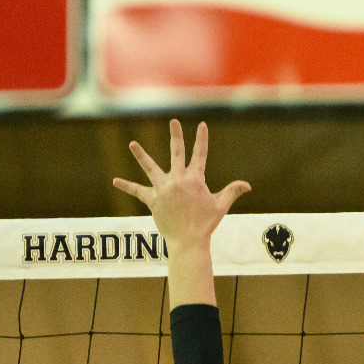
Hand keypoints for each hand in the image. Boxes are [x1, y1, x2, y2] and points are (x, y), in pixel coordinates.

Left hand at [113, 120, 250, 251]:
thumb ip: (233, 191)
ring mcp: (163, 189)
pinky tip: (115, 181)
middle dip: (176, 135)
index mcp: (195, 180)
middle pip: (176, 152)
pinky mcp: (153, 200)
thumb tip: (248, 185)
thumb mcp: (221, 206)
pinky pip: (138, 191)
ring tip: (132, 144)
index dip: (202, 139)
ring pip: (151, 168)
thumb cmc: (206, 224)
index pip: (200, 154)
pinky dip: (127, 186)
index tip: (202, 125)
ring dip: (141, 155)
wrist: (188, 241)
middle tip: (173, 121)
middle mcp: (178, 180)